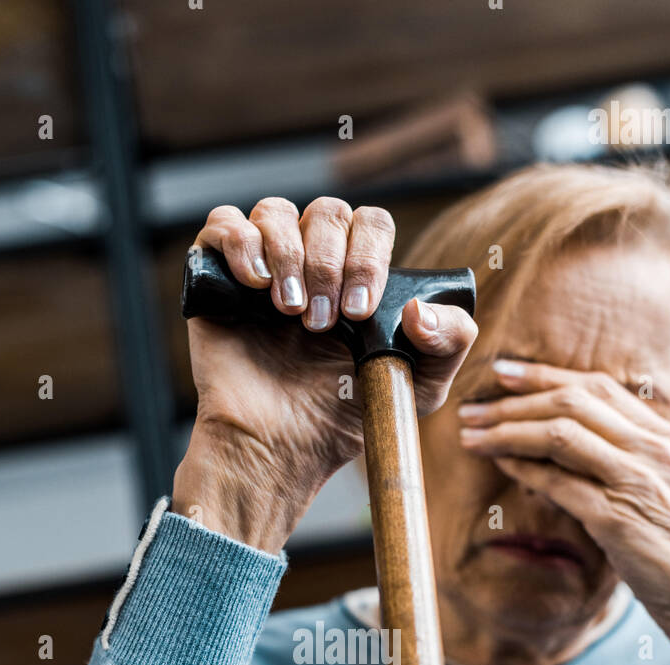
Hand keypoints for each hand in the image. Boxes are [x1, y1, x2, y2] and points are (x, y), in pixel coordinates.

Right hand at [173, 196, 476, 552]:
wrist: (280, 448)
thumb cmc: (342, 418)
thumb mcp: (421, 386)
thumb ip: (451, 341)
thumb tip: (421, 306)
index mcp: (357, 276)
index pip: (372, 223)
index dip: (369, 254)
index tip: (360, 310)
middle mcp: (312, 264)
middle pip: (328, 212)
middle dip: (330, 263)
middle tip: (322, 322)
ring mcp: (264, 268)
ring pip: (275, 211)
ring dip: (288, 256)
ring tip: (289, 312)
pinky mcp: (218, 278)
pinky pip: (223, 222)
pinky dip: (240, 242)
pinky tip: (254, 284)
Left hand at [458, 360, 669, 664]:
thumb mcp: (668, 492)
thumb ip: (630, 464)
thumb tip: (570, 449)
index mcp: (669, 439)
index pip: (599, 388)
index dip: (545, 376)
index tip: (505, 373)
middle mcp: (656, 451)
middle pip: (573, 402)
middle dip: (514, 401)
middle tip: (473, 406)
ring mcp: (638, 482)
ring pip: (561, 435)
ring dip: (508, 431)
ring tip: (472, 435)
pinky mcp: (618, 520)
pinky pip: (560, 483)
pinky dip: (525, 470)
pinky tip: (501, 465)